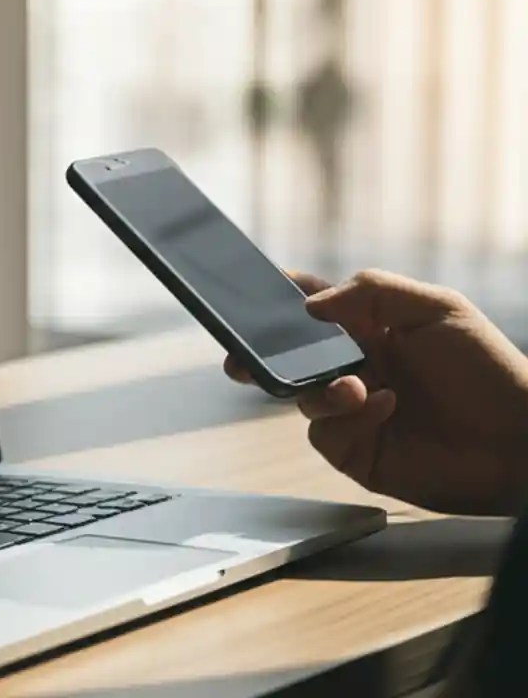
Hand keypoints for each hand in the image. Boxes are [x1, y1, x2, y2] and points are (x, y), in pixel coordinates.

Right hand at [224, 269, 527, 515]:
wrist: (517, 442)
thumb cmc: (488, 371)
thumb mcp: (438, 309)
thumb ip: (374, 292)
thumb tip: (310, 306)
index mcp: (372, 329)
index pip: (315, 307)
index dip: (283, 300)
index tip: (256, 294)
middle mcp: (356, 368)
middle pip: (290, 358)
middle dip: (259, 357)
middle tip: (242, 358)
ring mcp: (353, 412)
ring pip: (301, 397)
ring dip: (322, 390)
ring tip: (356, 388)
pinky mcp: (355, 452)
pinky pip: (322, 433)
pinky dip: (347, 419)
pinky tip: (384, 409)